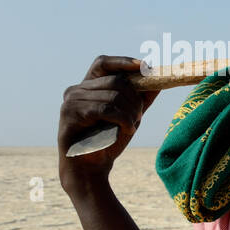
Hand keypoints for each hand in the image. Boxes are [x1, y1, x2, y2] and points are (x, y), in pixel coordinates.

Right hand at [58, 55, 159, 191]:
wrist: (91, 166)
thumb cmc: (109, 140)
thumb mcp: (130, 115)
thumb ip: (142, 98)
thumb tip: (158, 78)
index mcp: (89, 86)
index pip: (103, 63)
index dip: (123, 62)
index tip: (144, 67)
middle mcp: (76, 89)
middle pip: (116, 81)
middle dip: (136, 99)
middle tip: (140, 116)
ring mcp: (71, 100)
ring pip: (114, 95)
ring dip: (131, 113)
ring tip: (130, 127)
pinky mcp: (71, 113)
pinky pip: (106, 109)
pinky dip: (123, 120)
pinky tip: (126, 130)